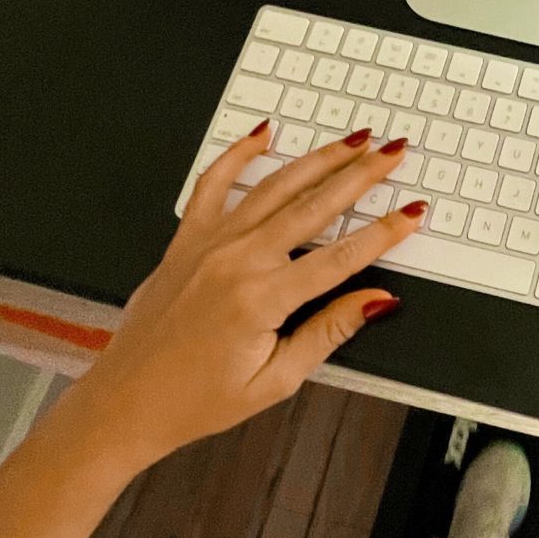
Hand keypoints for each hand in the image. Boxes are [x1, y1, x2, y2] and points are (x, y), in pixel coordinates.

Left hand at [63, 126, 424, 471]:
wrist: (126, 402)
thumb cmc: (195, 401)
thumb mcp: (274, 381)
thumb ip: (327, 332)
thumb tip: (375, 302)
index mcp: (262, 299)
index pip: (340, 256)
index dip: (383, 233)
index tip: (412, 213)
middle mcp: (236, 261)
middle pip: (313, 207)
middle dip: (361, 176)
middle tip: (393, 152)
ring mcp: (208, 244)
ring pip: (274, 187)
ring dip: (318, 159)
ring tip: (352, 141)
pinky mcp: (186, 241)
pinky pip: (212, 185)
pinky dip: (238, 155)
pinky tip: (262, 134)